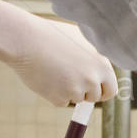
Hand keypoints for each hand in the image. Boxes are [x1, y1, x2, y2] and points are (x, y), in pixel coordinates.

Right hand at [0, 0, 118, 104]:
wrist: (25, 39)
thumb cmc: (51, 35)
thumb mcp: (81, 41)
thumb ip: (94, 59)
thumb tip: (101, 75)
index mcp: (103, 65)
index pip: (111, 89)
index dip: (102, 91)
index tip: (94, 91)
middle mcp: (93, 79)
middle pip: (93, 98)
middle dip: (84, 94)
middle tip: (69, 81)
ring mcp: (77, 90)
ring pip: (75, 99)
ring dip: (67, 90)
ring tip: (53, 70)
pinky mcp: (60, 98)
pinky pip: (60, 101)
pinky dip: (52, 94)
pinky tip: (44, 76)